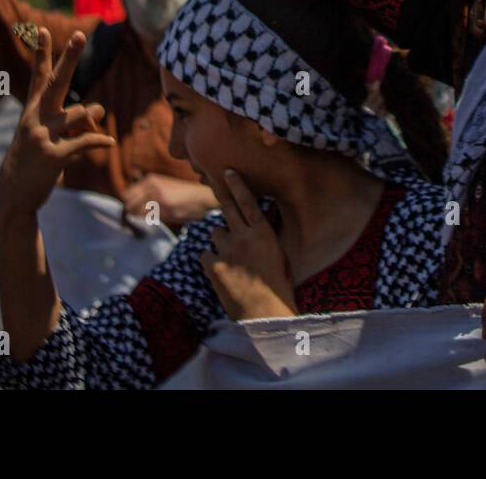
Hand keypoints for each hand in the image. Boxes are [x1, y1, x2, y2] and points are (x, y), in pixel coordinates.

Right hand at [0, 29, 116, 223]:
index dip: (41, 54)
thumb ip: (70, 120)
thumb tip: (99, 111)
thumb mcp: (45, 136)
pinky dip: (100, 141)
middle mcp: (35, 119)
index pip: (38, 77)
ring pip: (80, 113)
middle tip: (80, 35)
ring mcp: (43, 136)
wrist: (12, 197)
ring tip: (95, 123)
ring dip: (93, 117)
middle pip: (57, 81)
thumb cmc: (32, 162)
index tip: (41, 30)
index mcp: (31, 111)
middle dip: (69, 58)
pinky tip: (109, 142)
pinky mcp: (53, 156)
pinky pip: (85, 141)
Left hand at [122, 174, 218, 229]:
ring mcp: (159, 201)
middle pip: (129, 205)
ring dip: (139, 219)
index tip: (129, 210)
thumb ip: (147, 190)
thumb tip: (129, 202)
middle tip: (133, 219)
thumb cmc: (183, 192)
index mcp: (151, 180)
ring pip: (138, 214)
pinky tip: (156, 220)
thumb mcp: (164, 184)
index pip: (126, 195)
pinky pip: (150, 220)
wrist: (203, 197)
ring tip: (144, 221)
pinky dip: (150, 222)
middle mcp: (153, 189)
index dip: (127, 204)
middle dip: (130, 213)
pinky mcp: (166, 212)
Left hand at [200, 169, 295, 320]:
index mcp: (264, 232)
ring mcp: (227, 250)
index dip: (237, 185)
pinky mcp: (213, 266)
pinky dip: (212, 261)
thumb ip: (267, 235)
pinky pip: (206, 255)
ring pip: (215, 233)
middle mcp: (244, 236)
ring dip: (220, 240)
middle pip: (228, 210)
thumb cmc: (278, 285)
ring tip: (231, 256)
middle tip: (220, 188)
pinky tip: (222, 272)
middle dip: (223, 198)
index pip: (248, 201)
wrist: (265, 313)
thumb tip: (262, 220)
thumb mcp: (279, 254)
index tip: (228, 171)